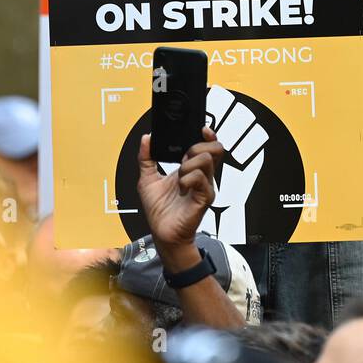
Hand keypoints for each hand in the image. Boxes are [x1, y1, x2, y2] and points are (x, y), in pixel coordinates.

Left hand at [136, 127, 224, 254]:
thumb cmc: (159, 210)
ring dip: (188, 164)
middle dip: (197, 147)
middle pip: (216, 149)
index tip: (201, 129)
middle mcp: (202, 176)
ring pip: (206, 160)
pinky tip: (180, 189)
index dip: (208, 135)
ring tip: (179, 177)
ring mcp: (206, 186)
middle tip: (183, 159)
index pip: (209, 146)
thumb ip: (146, 158)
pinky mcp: (205, 198)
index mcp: (192, 169)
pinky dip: (187, 179)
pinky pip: (200, 179)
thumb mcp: (147, 179)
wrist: (162, 233)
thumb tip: (146, 138)